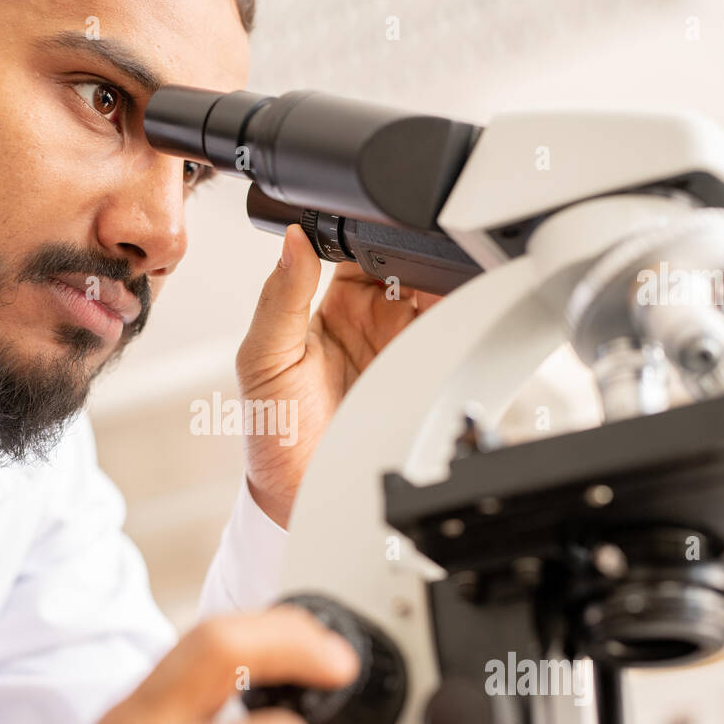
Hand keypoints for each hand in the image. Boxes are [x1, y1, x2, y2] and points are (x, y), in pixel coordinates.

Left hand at [236, 225, 442, 527]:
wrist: (302, 496)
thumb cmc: (273, 432)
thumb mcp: (264, 360)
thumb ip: (279, 299)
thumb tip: (293, 241)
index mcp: (326, 305)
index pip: (355, 247)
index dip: (368, 232)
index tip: (379, 227)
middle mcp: (368, 318)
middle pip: (405, 263)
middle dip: (415, 252)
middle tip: (419, 258)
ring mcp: (401, 343)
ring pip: (434, 291)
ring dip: (442, 280)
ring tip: (435, 287)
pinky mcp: (427, 370)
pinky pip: (450, 332)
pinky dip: (459, 315)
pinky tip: (454, 311)